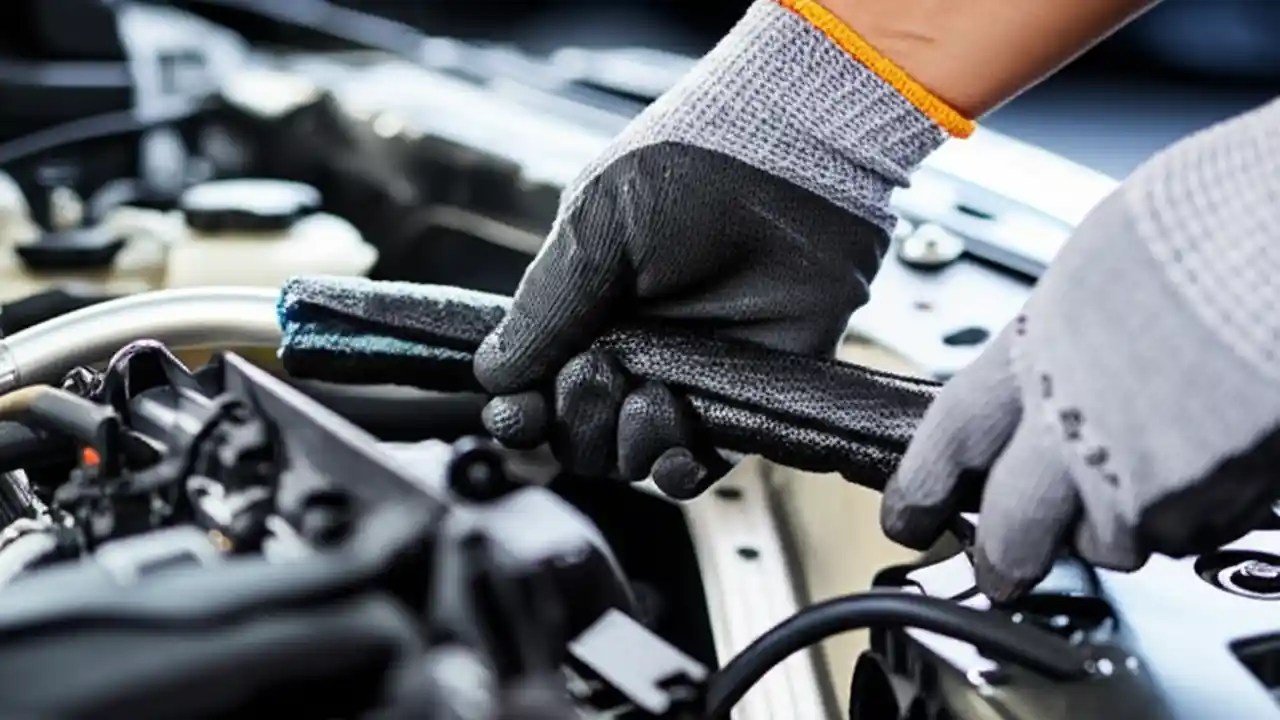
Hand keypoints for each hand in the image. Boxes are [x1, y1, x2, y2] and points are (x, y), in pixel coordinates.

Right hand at [472, 0, 960, 496]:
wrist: (795, 162)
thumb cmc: (692, 172)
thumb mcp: (599, 226)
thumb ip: (546, 306)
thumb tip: (492, 374)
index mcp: (584, 311)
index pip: (534, 388)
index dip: (520, 412)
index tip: (518, 412)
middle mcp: (630, 353)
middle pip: (577, 436)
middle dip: (577, 424)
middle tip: (599, 374)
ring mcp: (686, 379)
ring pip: (632, 458)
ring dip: (628, 446)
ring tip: (653, 396)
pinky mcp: (744, 397)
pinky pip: (701, 467)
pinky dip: (680, 474)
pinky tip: (678, 454)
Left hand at [881, 98, 1279, 600]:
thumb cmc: (1219, 222)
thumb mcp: (1100, 266)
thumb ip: (1057, 334)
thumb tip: (1034, 369)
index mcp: (1037, 348)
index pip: (949, 441)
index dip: (920, 487)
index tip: (905, 515)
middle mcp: (1083, 421)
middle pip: (1014, 529)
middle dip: (1004, 558)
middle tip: (1003, 568)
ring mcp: (1153, 469)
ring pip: (1110, 542)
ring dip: (1113, 526)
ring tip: (1138, 473)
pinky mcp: (1223, 500)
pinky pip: (1187, 532)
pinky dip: (1185, 513)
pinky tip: (1199, 460)